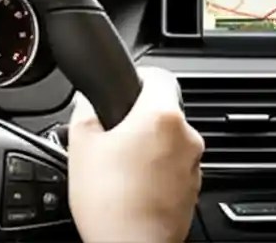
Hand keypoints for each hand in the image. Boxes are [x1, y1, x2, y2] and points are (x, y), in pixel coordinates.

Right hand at [68, 67, 203, 242]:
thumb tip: (88, 100)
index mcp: (161, 115)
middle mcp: (186, 136)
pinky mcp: (193, 190)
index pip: (157, 74)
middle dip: (138, 120)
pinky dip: (157, 172)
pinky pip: (174, 169)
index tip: (123, 89)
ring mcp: (194, 165)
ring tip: (119, 168)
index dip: (136, 78)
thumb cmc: (110, 202)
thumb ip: (86, 111)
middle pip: (162, 111)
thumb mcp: (82, 144)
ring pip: (169, 142)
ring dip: (149, 148)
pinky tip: (133, 187)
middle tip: (111, 137)